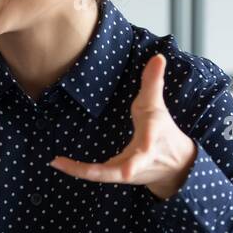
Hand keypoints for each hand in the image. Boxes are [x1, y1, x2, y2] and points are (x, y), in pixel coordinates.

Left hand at [49, 53, 197, 199]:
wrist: (176, 166)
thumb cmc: (163, 132)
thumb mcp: (157, 106)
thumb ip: (153, 82)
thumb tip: (158, 57)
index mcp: (152, 139)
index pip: (149, 138)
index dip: (146, 142)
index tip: (143, 148)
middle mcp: (141, 160)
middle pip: (129, 166)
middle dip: (118, 168)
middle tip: (108, 170)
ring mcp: (129, 172)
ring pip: (106, 175)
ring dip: (81, 171)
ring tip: (57, 162)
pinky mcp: (118, 176)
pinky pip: (97, 175)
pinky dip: (78, 170)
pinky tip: (58, 163)